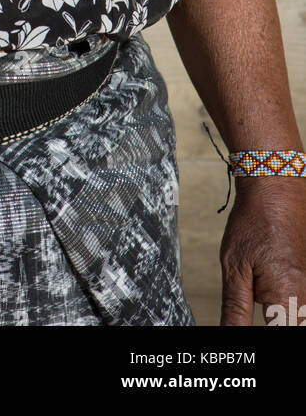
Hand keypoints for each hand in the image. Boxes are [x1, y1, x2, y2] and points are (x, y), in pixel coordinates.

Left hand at [219, 179, 305, 325]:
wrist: (276, 189)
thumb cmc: (254, 222)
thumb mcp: (234, 267)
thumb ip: (235, 309)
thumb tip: (229, 335)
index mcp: (287, 300)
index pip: (278, 336)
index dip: (259, 338)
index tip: (241, 331)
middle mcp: (305, 298)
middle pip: (292, 326)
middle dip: (272, 325)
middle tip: (249, 303)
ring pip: (297, 316)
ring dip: (279, 316)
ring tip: (260, 292)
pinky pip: (300, 304)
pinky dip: (285, 306)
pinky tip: (269, 290)